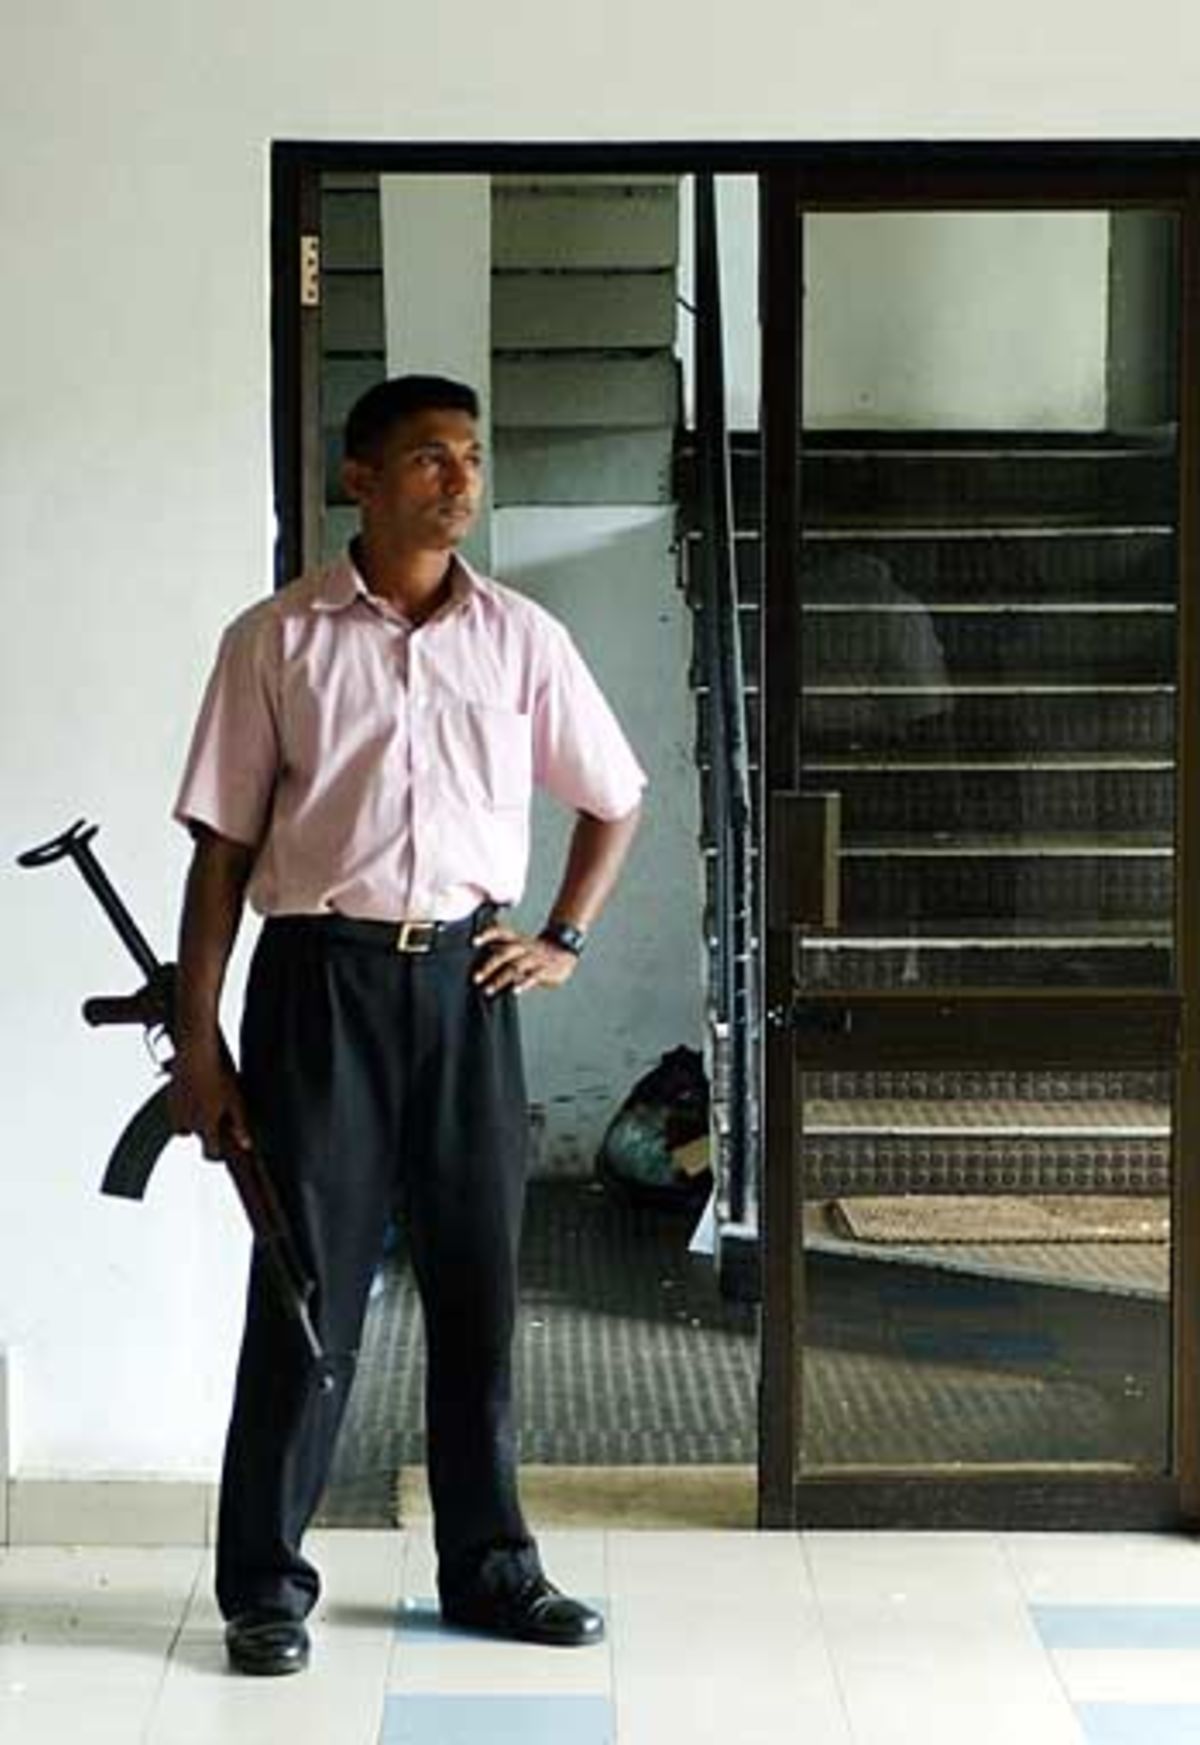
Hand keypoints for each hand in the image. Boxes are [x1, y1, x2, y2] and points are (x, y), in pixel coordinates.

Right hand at [168, 1045, 252, 1159]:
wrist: (195, 1053)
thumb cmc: (218, 1076)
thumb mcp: (237, 1102)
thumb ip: (241, 1126)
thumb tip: (246, 1145)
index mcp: (206, 1126)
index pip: (210, 1152)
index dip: (217, 1154)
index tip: (222, 1149)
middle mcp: (188, 1122)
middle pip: (197, 1136)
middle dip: (206, 1130)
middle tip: (217, 1114)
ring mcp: (176, 1110)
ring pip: (183, 1125)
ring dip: (193, 1119)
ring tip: (206, 1102)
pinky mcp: (169, 1097)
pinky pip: (176, 1110)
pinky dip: (184, 1106)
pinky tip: (195, 1092)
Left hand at [472, 924, 578, 997]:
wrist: (564, 951)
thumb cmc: (535, 952)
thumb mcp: (519, 946)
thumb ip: (501, 948)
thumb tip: (478, 955)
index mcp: (517, 940)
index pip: (501, 932)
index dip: (487, 935)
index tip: (473, 942)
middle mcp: (524, 947)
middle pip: (505, 953)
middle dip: (489, 965)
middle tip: (476, 978)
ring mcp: (535, 958)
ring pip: (516, 967)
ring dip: (501, 979)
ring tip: (488, 990)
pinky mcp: (545, 970)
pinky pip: (534, 976)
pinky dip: (524, 983)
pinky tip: (515, 991)